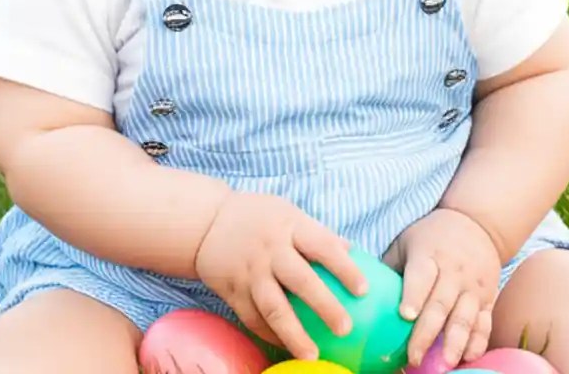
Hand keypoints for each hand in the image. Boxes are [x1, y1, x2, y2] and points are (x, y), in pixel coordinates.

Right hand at [194, 192, 368, 360]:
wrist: (204, 221)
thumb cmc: (257, 217)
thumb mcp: (288, 213)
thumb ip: (317, 233)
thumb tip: (353, 253)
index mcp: (289, 226)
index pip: (322, 247)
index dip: (344, 268)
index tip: (363, 290)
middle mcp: (269, 249)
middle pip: (300, 280)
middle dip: (324, 306)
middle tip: (345, 329)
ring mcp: (249, 272)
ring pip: (272, 307)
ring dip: (293, 334)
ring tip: (312, 356)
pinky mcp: (231, 290)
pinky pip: (251, 318)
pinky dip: (268, 335)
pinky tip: (285, 348)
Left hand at [383, 208, 501, 367]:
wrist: (478, 224)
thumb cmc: (432, 236)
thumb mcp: (407, 242)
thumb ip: (389, 267)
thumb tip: (358, 292)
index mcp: (429, 255)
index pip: (422, 277)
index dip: (414, 296)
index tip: (405, 316)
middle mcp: (454, 272)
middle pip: (441, 304)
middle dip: (427, 333)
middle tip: (414, 357)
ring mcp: (473, 287)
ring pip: (465, 317)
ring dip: (456, 343)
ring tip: (445, 364)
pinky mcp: (488, 298)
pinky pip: (484, 322)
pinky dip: (478, 341)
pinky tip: (468, 357)